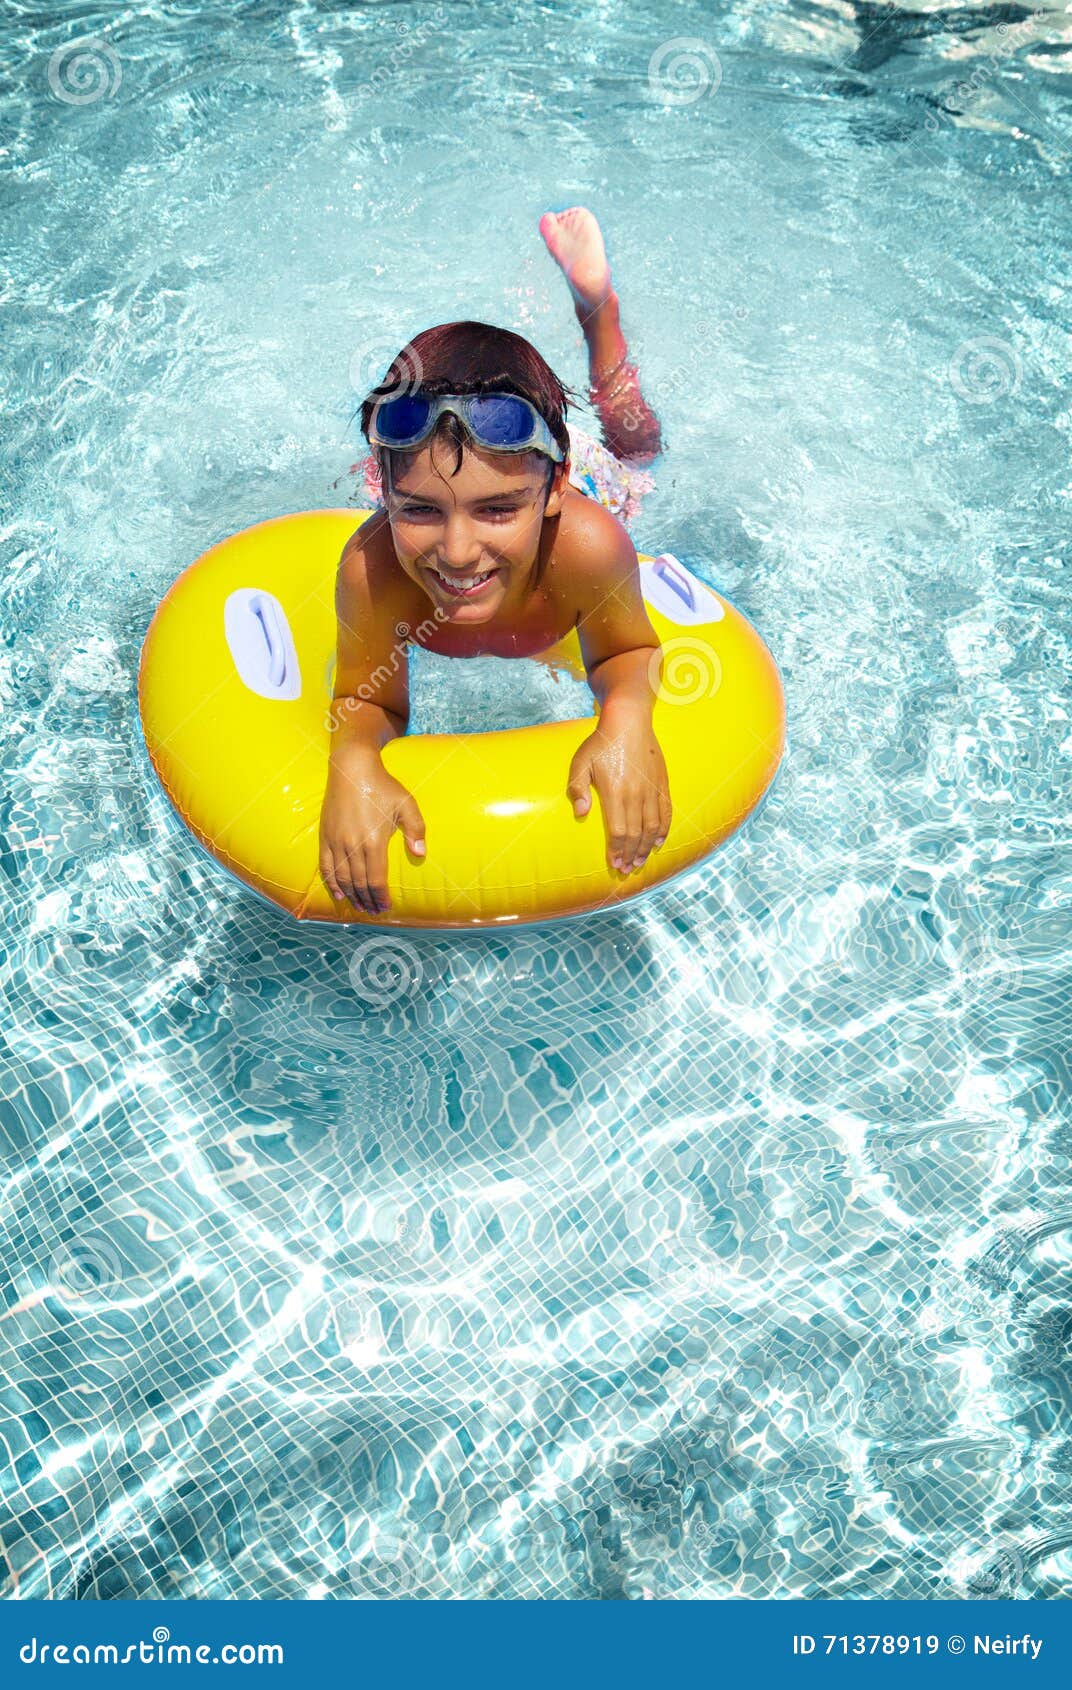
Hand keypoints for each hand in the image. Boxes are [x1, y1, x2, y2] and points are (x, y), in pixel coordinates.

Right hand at [319, 752, 424, 914]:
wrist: (352, 769)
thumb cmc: (383, 786)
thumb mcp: (406, 804)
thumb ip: (416, 830)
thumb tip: (420, 854)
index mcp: (374, 841)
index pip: (377, 880)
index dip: (381, 897)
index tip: (386, 907)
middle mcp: (353, 845)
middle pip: (360, 883)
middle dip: (368, 901)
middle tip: (375, 911)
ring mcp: (336, 842)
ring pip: (343, 879)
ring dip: (352, 896)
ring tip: (360, 907)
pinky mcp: (324, 837)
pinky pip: (326, 866)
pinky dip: (332, 883)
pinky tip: (339, 895)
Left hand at [566, 707, 671, 873]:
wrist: (628, 721)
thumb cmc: (600, 743)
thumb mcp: (580, 762)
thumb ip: (577, 788)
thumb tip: (581, 812)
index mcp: (615, 792)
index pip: (618, 831)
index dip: (616, 850)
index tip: (614, 863)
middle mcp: (636, 794)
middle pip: (635, 834)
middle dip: (631, 855)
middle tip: (626, 869)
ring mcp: (651, 789)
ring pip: (652, 827)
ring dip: (646, 848)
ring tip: (640, 862)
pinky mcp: (662, 783)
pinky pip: (666, 812)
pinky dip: (663, 830)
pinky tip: (658, 842)